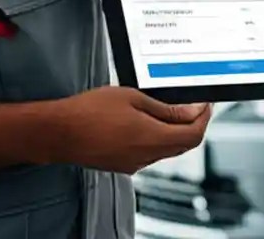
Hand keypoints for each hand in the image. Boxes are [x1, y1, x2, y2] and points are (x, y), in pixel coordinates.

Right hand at [48, 86, 211, 173]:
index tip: (205, 105)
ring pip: (166, 150)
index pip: (193, 135)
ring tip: (167, 109)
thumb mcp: (133, 98)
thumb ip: (165, 108)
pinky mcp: (122, 165)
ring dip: (173, 132)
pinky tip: (145, 122)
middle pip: (183, 145)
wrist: (58, 132)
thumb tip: (191, 111)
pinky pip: (149, 154)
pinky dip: (156, 139)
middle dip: (191, 125)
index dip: (204, 119)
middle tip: (191, 105)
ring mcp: (133, 164)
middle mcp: (145, 156)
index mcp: (152, 138)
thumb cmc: (89, 111)